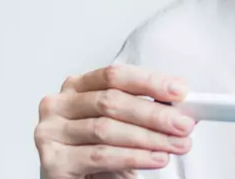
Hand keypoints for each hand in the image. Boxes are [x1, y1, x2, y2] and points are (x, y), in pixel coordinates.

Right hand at [35, 64, 193, 178]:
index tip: (180, 91)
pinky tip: (155, 158)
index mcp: (78, 86)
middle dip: (154, 115)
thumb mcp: (123, 122)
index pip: (115, 74)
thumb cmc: (100, 147)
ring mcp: (51, 132)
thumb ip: (146, 109)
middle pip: (112, 102)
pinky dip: (133, 157)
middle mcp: (60, 104)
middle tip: (183, 125)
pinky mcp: (53, 161)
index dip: (149, 81)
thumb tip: (183, 107)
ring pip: (107, 129)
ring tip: (176, 145)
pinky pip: (100, 156)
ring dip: (149, 138)